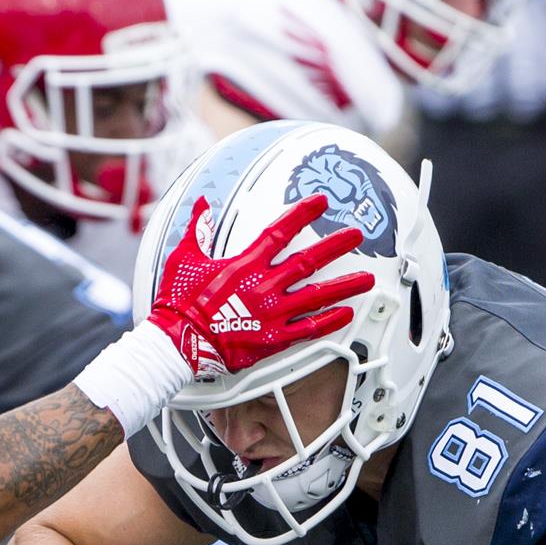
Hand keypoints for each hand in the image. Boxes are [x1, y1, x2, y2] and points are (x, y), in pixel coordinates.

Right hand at [146, 194, 373, 378]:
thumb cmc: (178, 302)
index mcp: (244, 264)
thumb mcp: (184, 258)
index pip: (280, 231)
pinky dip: (329, 322)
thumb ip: (198, 230)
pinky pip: (308, 329)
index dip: (302, 214)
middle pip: (308, 260)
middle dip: (335, 246)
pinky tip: (346, 314)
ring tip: (367, 279)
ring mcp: (271, 313)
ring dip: (344, 286)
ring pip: (317, 296)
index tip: (321, 202)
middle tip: (357, 236)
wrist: (178, 343)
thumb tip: (203, 205)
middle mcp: (264, 285)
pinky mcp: (272, 339)